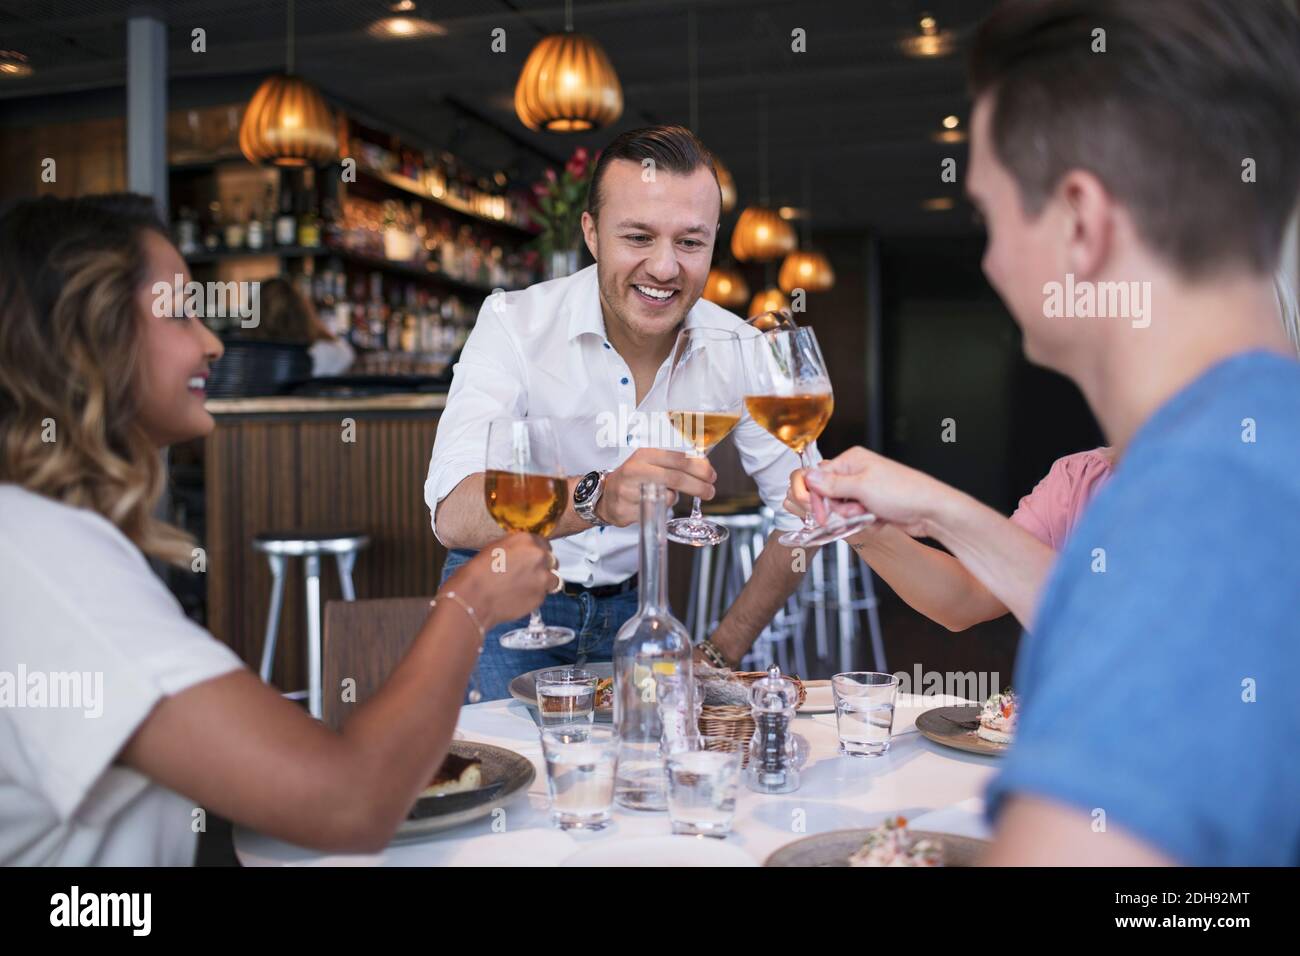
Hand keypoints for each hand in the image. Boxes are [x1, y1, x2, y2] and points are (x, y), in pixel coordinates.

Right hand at [447, 532, 556, 627]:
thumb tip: (524, 552)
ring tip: (525, 587)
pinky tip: (520, 597)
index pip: (543, 543)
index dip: (537, 552)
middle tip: (527, 574)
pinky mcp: (541, 597)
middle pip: (551, 560)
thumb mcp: (496, 548)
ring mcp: (542, 577)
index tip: (532, 559)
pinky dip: (535, 596)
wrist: (473, 597)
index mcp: (526, 540)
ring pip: (553, 578)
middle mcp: (539, 556)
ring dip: (543, 582)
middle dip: (542, 566)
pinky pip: (544, 595)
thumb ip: (516, 547)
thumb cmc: (477, 573)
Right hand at [596, 448, 715, 526]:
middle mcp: (635, 470)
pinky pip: (654, 512)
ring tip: (671, 496)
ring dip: (675, 498)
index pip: (678, 459)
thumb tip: (705, 469)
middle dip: (698, 486)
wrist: (606, 495)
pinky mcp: (626, 510)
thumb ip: (675, 464)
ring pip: (666, 497)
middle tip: (710, 492)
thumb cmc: (635, 478)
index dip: (698, 468)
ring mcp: (629, 491)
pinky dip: (660, 510)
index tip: (711, 475)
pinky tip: (652, 504)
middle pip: (675, 478)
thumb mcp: (652, 463)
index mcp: (645, 455)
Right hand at [803, 447, 950, 537]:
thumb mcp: (862, 487)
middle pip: (826, 494)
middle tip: (853, 510)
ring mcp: (863, 489)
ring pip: (839, 508)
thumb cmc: (904, 492)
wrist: (930, 511)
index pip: (818, 477)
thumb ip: (832, 484)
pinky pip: (852, 516)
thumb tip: (808, 477)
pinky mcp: (869, 504)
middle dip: (837, 508)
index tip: (819, 513)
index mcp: (852, 460)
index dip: (816, 497)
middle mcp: (855, 473)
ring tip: (868, 512)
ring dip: (850, 515)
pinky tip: (874, 518)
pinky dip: (859, 520)